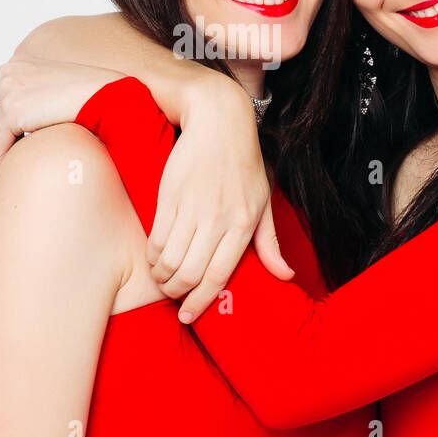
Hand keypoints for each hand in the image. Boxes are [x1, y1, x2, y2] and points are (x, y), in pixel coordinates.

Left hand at [0, 55, 122, 170]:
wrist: (105, 96)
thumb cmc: (93, 92)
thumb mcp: (59, 82)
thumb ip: (41, 91)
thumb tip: (32, 113)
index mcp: (20, 61)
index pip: (11, 98)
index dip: (22, 120)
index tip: (26, 138)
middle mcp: (9, 71)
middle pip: (4, 113)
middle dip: (17, 132)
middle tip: (31, 150)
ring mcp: (8, 90)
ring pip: (3, 130)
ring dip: (15, 144)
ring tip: (29, 159)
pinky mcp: (11, 112)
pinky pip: (0, 145)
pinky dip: (3, 160)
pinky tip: (11, 171)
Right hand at [146, 78, 294, 321]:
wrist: (218, 120)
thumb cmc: (244, 162)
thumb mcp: (264, 201)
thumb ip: (269, 243)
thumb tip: (285, 277)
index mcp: (244, 224)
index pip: (218, 277)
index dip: (200, 302)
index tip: (188, 316)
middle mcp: (218, 219)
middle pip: (189, 274)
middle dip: (176, 293)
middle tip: (172, 297)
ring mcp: (192, 207)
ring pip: (169, 260)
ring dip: (161, 276)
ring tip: (162, 278)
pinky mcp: (170, 195)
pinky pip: (156, 237)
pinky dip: (152, 255)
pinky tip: (154, 259)